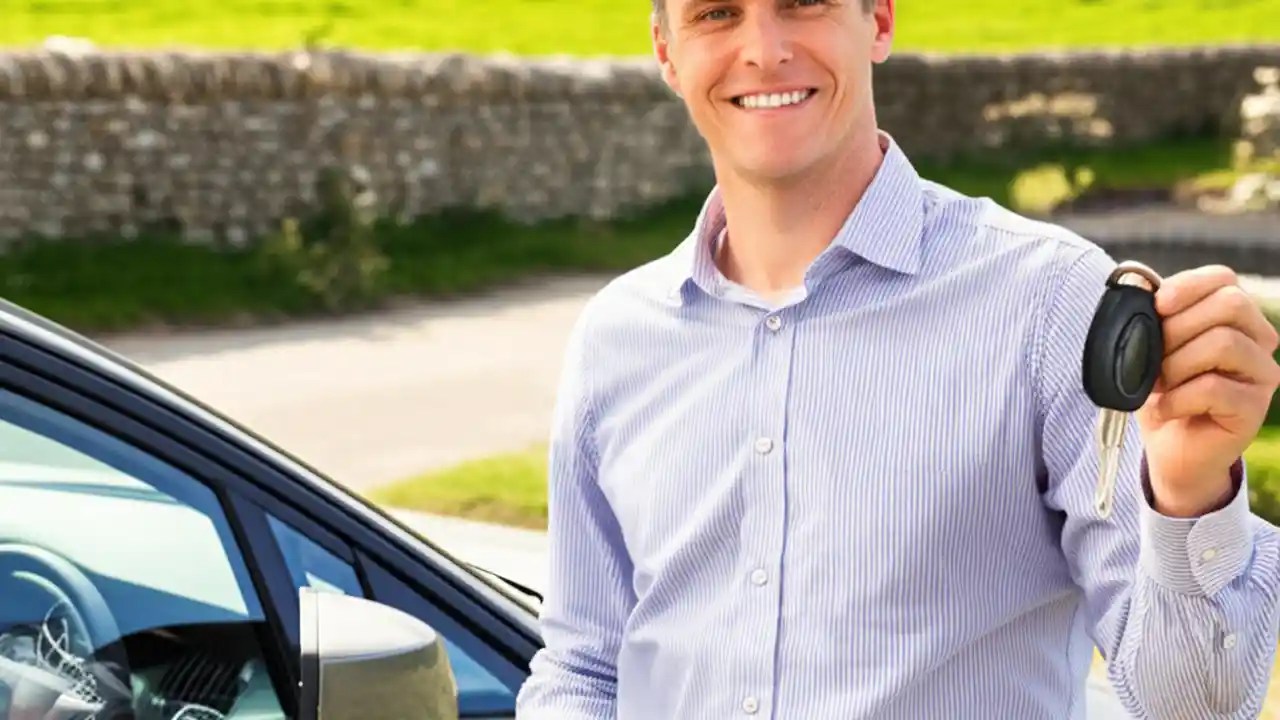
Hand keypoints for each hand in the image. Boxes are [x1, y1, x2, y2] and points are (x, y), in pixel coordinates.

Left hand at [1135, 265, 1279, 516]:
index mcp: (1234, 316)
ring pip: (1224, 343)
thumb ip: (1156, 316)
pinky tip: (1166, 409)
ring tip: (1159, 386)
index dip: (1187, 286)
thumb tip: (1141, 288)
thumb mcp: (1152, 347)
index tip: (1158, 306)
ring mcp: (1262, 373)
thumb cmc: (1162, 391)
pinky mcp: (1254, 407)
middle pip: (1230, 304)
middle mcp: (1258, 340)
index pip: (1224, 278)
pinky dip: (1177, 398)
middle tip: (1154, 357)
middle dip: (1178, 328)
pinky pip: (1214, 388)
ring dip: (1175, 365)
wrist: (1169, 448)